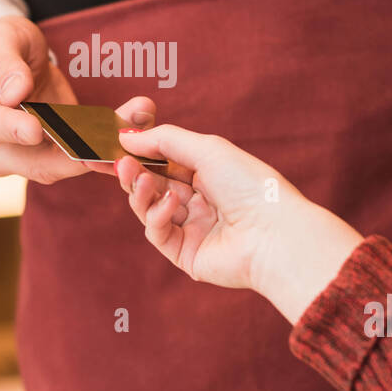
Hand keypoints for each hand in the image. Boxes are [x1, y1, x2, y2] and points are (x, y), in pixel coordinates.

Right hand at [0, 15, 155, 183]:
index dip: (13, 130)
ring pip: (66, 163)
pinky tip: (137, 124)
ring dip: (105, 149)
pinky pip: (83, 153)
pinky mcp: (54, 152)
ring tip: (137, 123)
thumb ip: (3, 64)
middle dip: (78, 153)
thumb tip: (15, 92)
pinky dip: (110, 142)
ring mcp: (26, 156)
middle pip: (36, 161)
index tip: (37, 129)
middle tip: (113, 140)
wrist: (4, 60)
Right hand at [116, 125, 363, 322]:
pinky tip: (171, 205)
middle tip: (119, 163)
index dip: (141, 155)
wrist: (273, 234)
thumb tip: (126, 135)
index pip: (166, 163)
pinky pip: (159, 233)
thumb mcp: (206, 149)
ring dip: (142, 193)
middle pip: (154, 187)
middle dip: (135, 174)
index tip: (118, 145)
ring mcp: (193, 230)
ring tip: (141, 180)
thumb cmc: (250, 185)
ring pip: (151, 210)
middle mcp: (201, 202)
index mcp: (210, 176)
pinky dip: (158, 216)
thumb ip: (164, 140)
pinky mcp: (187, 255)